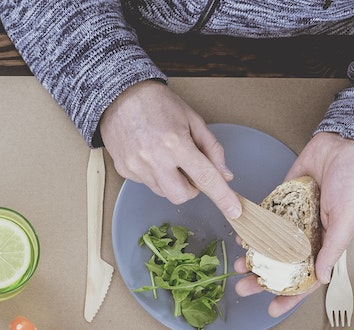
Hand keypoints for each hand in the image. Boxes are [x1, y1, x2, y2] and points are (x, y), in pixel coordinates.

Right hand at [97, 81, 239, 213]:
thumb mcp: (192, 119)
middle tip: (188, 170)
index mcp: (175, 143)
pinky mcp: (124, 171)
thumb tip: (224, 174)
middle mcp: (154, 159)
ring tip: (164, 155)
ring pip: (163, 192)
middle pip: (181, 196)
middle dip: (190, 189)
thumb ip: (211, 148)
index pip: (205, 177)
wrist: (119, 95)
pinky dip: (154, 174)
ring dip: (171, 181)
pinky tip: (148, 154)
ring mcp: (136, 167)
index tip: (233, 211)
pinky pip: (147, 183)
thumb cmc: (157, 103)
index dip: (222, 196)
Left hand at [233, 131, 353, 315]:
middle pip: (281, 266)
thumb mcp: (346, 220)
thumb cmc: (353, 182)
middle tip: (243, 288)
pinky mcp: (281, 201)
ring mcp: (292, 220)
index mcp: (326, 245)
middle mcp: (307, 236)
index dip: (289, 297)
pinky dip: (252, 230)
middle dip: (261, 280)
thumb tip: (320, 278)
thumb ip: (332, 249)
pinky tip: (240, 239)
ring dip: (253, 258)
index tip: (271, 310)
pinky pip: (263, 220)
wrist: (344, 145)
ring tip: (238, 266)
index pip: (306, 279)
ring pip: (268, 246)